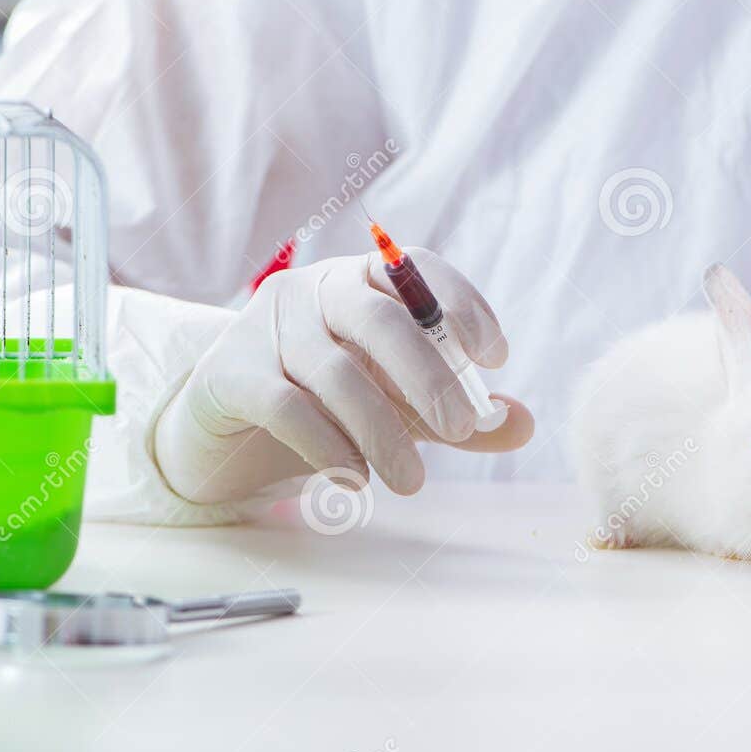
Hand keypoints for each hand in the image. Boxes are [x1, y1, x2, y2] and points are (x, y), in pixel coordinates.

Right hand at [153, 249, 532, 503]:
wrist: (227, 430)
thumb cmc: (326, 404)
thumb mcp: (401, 406)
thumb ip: (459, 415)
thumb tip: (524, 424)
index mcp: (360, 280)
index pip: (414, 268)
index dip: (460, 303)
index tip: (496, 357)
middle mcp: (313, 290)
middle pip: (377, 318)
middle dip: (427, 376)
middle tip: (462, 430)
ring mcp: (266, 327)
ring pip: (335, 372)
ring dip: (382, 433)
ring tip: (412, 483)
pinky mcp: (232, 373)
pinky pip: (287, 406)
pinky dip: (328, 447)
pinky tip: (355, 481)